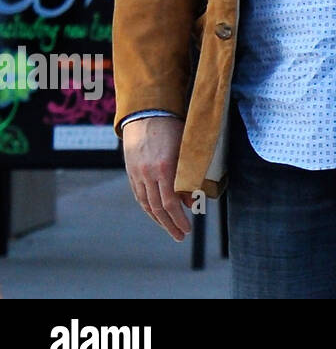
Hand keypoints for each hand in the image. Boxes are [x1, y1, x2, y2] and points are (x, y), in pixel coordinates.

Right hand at [122, 116, 190, 241]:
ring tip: (170, 229)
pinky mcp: (132, 172)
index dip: (179, 219)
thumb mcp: (186, 149)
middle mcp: (148, 173)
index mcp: (164, 167)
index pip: (170, 202)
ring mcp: (137, 173)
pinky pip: (139, 195)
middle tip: (181, 236)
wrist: (146, 113)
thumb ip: (188, 175)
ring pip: (146, 203)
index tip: (188, 229)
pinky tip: (156, 214)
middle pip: (158, 207)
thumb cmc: (173, 127)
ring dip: (159, 219)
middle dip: (170, 224)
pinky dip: (148, 208)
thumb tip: (190, 201)